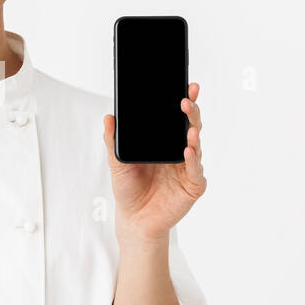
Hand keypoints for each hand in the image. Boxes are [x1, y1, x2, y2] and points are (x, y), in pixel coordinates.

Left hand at [101, 83, 206, 245]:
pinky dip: (193, 160)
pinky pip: (196, 170)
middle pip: (190, 125)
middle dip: (191, 110)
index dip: (184, 100)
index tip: (186, 85)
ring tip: (189, 125)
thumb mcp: (117, 162)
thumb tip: (109, 117)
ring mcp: (189, 167)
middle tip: (186, 99)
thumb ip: (113, 141)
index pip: (176, 116)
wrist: (134, 219)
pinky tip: (187, 150)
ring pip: (196, 145)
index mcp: (165, 141)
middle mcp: (180, 151)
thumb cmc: (129, 189)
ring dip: (194, 133)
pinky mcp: (193, 185)